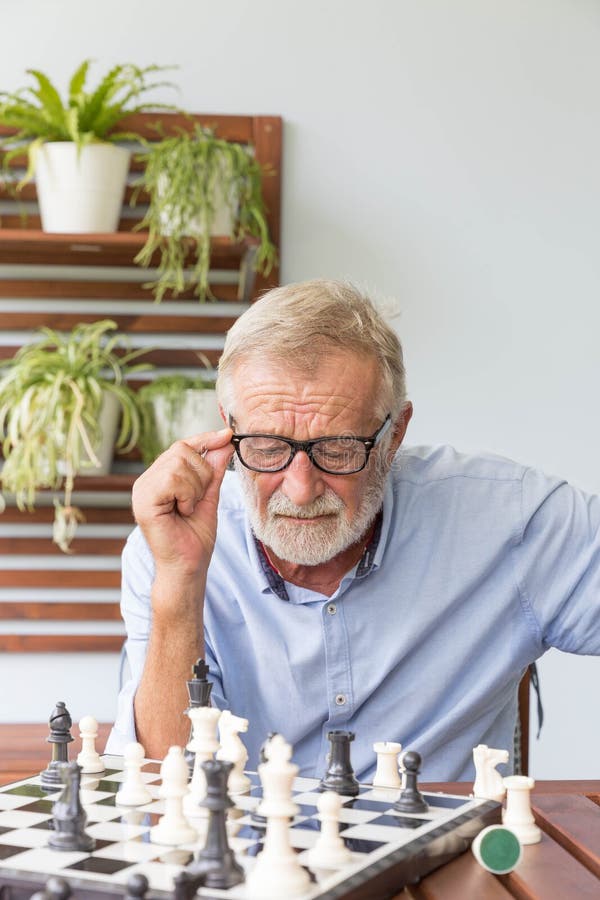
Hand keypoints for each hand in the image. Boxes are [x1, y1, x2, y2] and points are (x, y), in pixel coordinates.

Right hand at [132, 427, 233, 576]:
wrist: (188, 566)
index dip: (205, 438)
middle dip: (202, 474)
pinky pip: (172, 479)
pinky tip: (182, 511)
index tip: (227, 435)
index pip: (182, 445)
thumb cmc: (195, 537)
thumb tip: (224, 442)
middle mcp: (147, 480)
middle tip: (197, 500)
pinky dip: (186, 495)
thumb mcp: (210, 496)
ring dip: (195, 488)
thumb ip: (214, 470)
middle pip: (182, 450)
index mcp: (160, 477)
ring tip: (188, 508)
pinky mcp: (143, 500)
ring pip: (179, 463)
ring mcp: (142, 489)